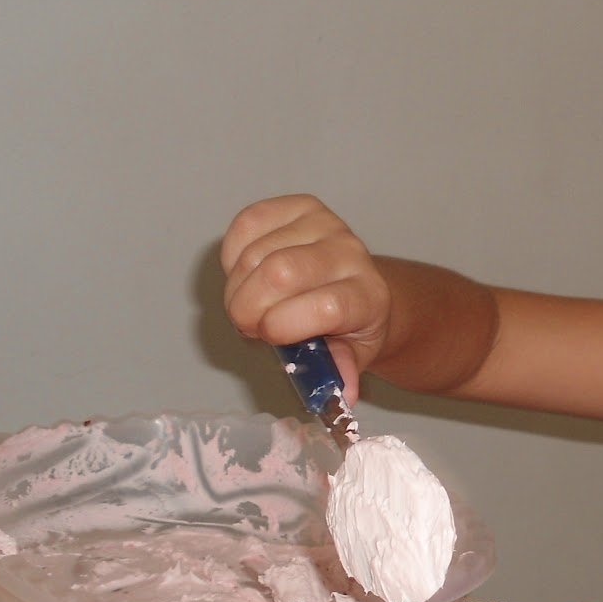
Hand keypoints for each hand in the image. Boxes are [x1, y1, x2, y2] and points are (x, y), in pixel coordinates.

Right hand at [221, 195, 390, 405]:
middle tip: (249, 324)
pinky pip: (246, 224)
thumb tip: (342, 396)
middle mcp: (351, 253)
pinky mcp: (298, 206)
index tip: (269, 338)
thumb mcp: (350, 356)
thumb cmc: (349, 325)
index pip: (326, 306)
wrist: (361, 284)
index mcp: (368, 296)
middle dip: (248, 307)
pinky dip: (233, 256)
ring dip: (237, 286)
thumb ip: (340, 372)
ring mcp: (325, 223)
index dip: (284, 326)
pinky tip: (245, 274)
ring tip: (250, 302)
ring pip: (257, 253)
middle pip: (280, 273)